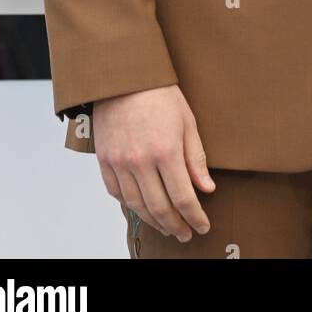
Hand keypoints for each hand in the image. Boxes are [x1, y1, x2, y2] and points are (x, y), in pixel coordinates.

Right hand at [94, 84, 215, 241]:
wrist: (124, 77)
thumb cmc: (160, 95)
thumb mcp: (187, 122)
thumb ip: (196, 158)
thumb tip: (207, 188)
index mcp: (166, 151)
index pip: (183, 198)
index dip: (194, 217)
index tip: (202, 227)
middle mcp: (140, 162)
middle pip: (160, 208)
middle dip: (176, 225)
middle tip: (185, 234)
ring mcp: (119, 163)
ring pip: (137, 206)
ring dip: (154, 221)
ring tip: (166, 227)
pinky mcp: (104, 160)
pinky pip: (116, 193)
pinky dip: (130, 205)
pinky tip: (142, 208)